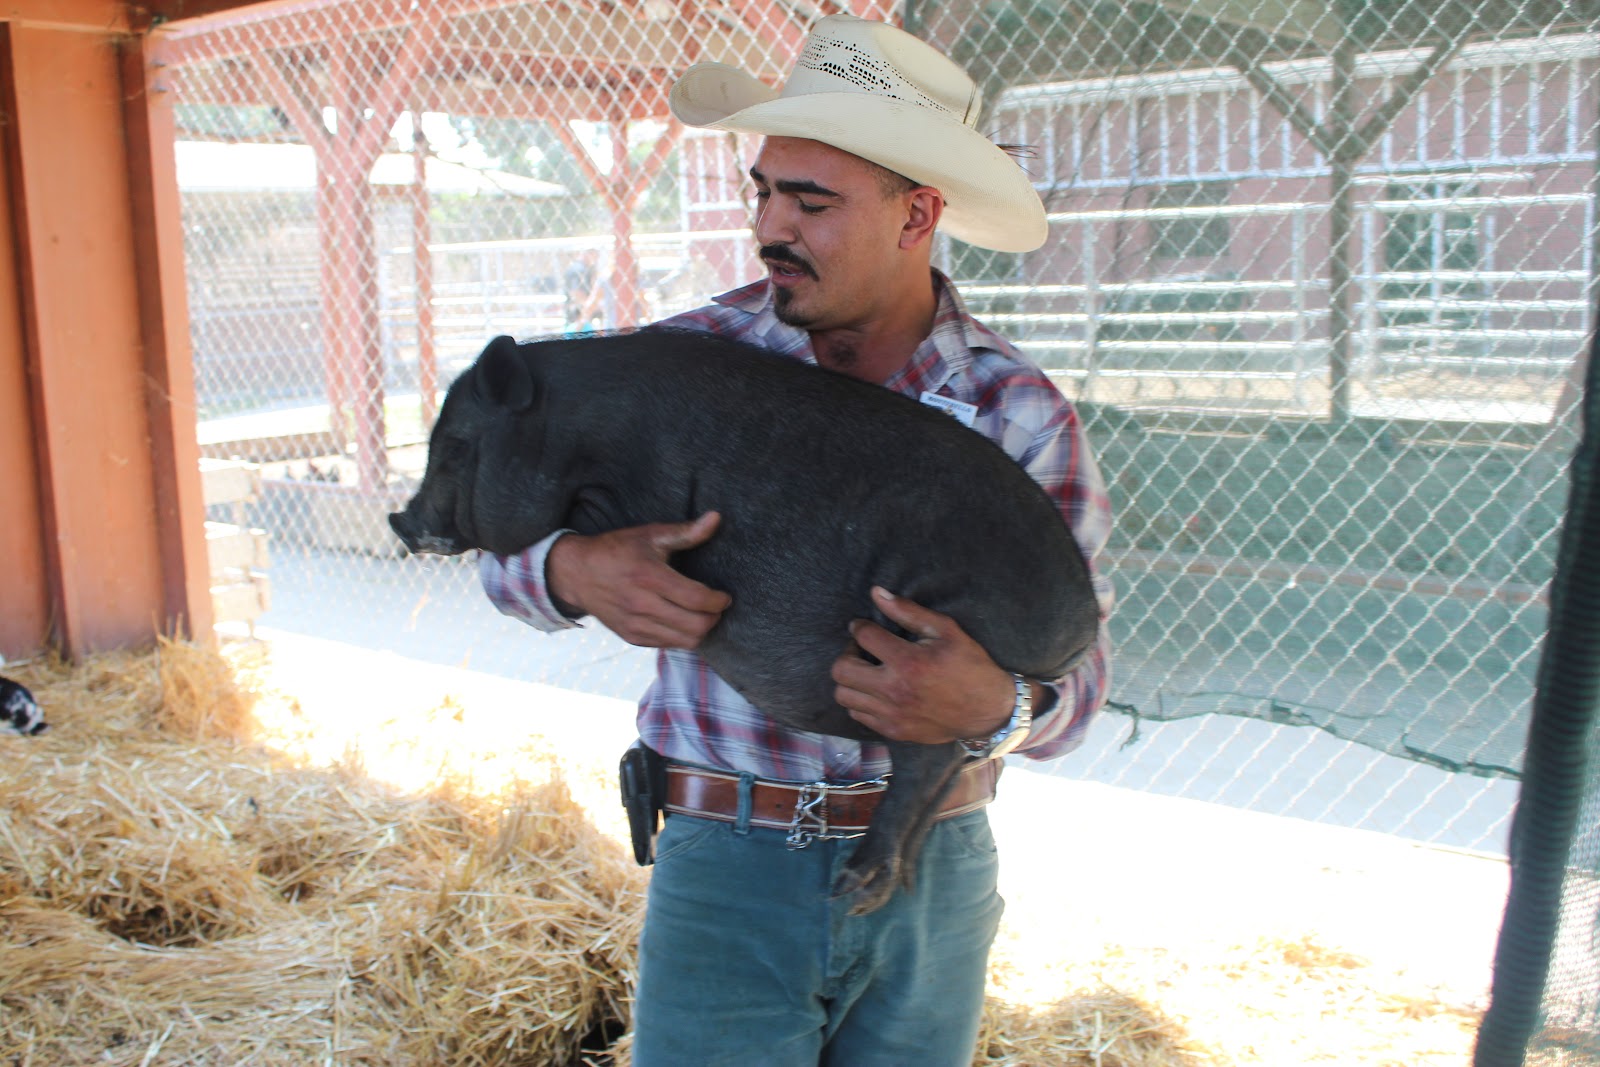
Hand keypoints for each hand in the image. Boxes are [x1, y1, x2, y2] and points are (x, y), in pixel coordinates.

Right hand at [547, 511, 730, 648]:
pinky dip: (681, 636)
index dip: (718, 601)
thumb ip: (686, 532)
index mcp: (650, 577)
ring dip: (700, 630)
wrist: (576, 573)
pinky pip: (668, 645)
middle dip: (714, 617)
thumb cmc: (616, 550)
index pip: (697, 599)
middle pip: (696, 626)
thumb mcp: (650, 535)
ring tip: (701, 615)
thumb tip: (716, 517)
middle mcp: (642, 605)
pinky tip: (681, 621)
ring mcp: (636, 625)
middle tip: (716, 606)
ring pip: (685, 641)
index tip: (724, 596)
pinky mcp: (631, 637)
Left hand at [831, 587, 1014, 743]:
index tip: (862, 627)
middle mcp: (894, 690)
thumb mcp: (945, 630)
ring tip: (869, 671)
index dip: (859, 627)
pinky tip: (877, 691)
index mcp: (908, 662)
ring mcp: (892, 714)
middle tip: (863, 650)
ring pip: (843, 695)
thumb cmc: (969, 665)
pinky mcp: (893, 731)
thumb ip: (908, 611)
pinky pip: (858, 714)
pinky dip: (860, 700)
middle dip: (848, 653)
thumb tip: (876, 593)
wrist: (988, 710)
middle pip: (841, 670)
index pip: (862, 636)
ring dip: (850, 679)